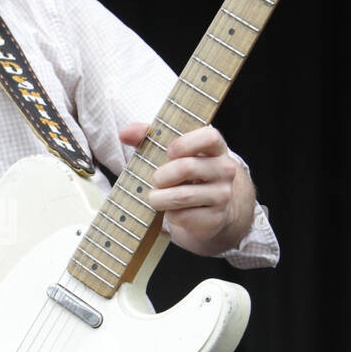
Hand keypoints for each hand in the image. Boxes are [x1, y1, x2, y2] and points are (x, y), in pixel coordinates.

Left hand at [118, 122, 254, 255]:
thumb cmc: (187, 174)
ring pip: (183, 196)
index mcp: (216, 148)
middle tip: (156, 180)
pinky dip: (171, 215)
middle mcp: (225, 170)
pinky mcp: (215, 218)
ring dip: (160, 198)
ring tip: (155, 197)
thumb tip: (125, 132)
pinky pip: (184, 216)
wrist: (212, 208)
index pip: (209, 137)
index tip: (168, 151)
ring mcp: (222, 195)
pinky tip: (172, 211)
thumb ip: (149, 138)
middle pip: (188, 167)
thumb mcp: (172, 154)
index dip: (186, 142)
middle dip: (162, 175)